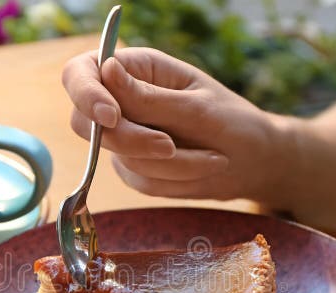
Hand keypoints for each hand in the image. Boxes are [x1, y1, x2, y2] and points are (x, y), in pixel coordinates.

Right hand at [62, 47, 293, 202]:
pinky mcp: (134, 167)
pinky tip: (202, 168)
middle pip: (87, 123)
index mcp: (136, 68)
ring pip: (118, 157)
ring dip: (169, 164)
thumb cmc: (233, 123)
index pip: (81, 73)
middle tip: (170, 148)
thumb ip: (149, 97)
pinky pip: (137, 180)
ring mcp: (125, 137)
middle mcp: (123, 101)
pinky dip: (173, 179)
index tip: (111, 116)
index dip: (86, 94)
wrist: (254, 162)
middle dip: (129, 140)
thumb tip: (105, 70)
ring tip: (211, 157)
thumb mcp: (197, 107)